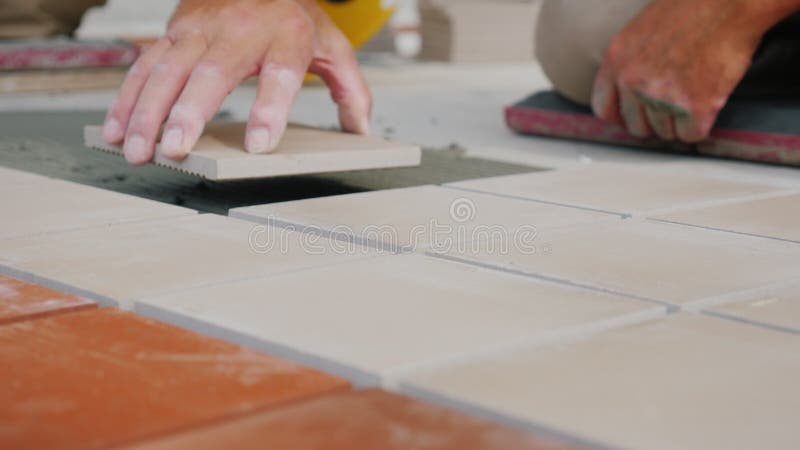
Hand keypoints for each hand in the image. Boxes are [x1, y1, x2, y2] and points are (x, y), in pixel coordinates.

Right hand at [102, 0, 370, 164]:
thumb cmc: (295, 16)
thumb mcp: (332, 45)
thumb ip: (351, 89)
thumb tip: (361, 129)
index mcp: (286, 35)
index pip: (280, 73)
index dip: (270, 108)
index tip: (260, 143)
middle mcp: (240, 30)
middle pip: (213, 73)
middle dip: (190, 112)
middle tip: (178, 148)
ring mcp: (201, 30)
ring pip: (168, 70)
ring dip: (149, 112)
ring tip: (141, 149)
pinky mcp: (174, 33)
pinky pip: (145, 66)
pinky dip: (128, 99)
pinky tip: (119, 129)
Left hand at [591, 0, 795, 142]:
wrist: (730, 1)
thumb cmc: (692, 8)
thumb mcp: (641, 30)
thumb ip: (629, 63)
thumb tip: (626, 92)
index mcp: (617, 61)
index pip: (604, 109)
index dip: (622, 116)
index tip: (636, 116)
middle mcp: (633, 81)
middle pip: (637, 127)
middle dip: (655, 121)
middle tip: (674, 105)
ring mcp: (662, 96)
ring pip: (665, 133)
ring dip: (680, 121)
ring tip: (694, 93)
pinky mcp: (695, 107)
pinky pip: (691, 134)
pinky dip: (701, 124)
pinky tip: (708, 101)